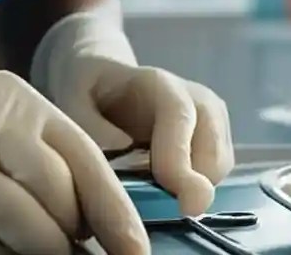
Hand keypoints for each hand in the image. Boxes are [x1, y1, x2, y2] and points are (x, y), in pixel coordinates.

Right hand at [0, 59, 146, 254]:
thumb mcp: (6, 132)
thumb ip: (51, 165)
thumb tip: (102, 223)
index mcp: (25, 105)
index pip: (87, 159)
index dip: (115, 211)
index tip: (136, 248)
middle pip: (57, 189)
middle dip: (78, 232)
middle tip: (84, 252)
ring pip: (21, 218)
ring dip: (46, 250)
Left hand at [32, 14, 232, 215]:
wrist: (108, 82)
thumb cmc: (90, 93)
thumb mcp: (72, 99)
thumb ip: (89, 123)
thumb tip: (120, 148)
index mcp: (159, 84)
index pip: (179, 118)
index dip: (179, 161)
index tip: (181, 204)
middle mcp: (196, 97)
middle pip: (210, 149)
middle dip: (190, 186)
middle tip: (153, 208)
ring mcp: (212, 116)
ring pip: (218, 167)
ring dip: (191, 188)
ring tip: (149, 189)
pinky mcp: (218, 136)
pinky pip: (216, 173)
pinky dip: (194, 187)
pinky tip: (162, 185)